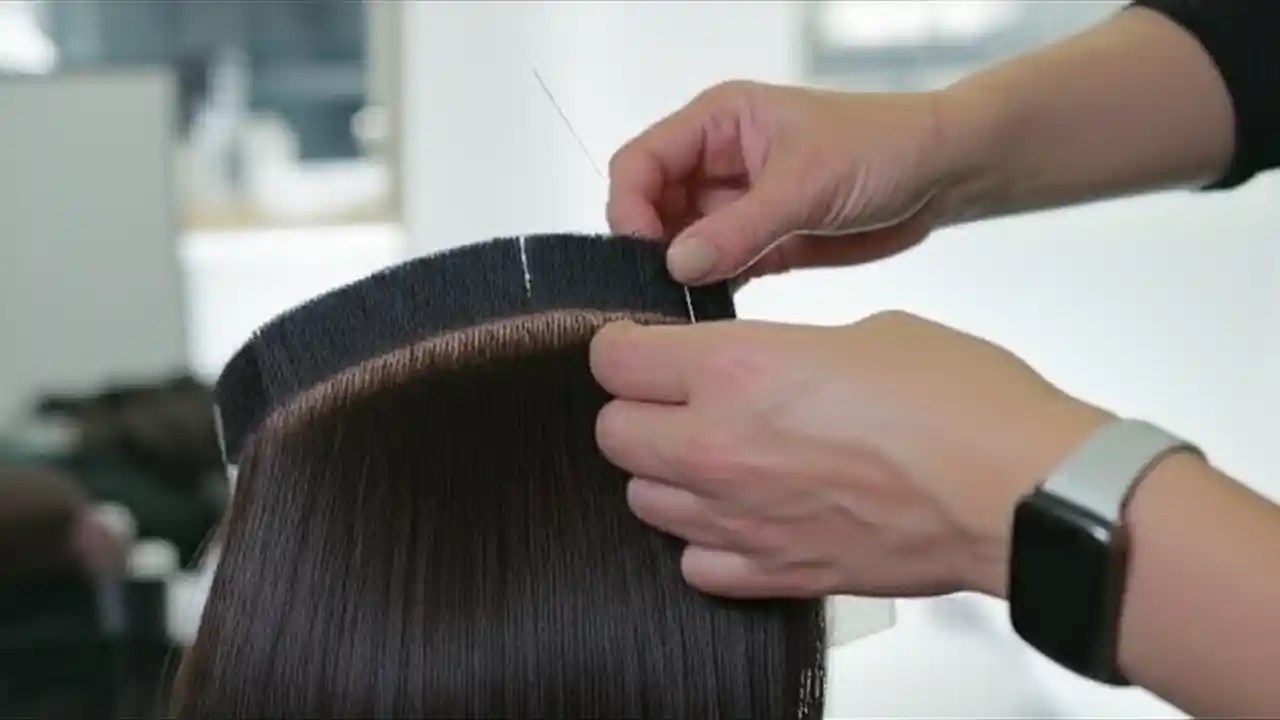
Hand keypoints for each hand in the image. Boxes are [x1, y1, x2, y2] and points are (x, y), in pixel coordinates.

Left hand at [591, 311, 1110, 598]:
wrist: (1018, 491)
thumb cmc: (962, 404)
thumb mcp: (864, 332)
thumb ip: (784, 351)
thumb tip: (761, 367)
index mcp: (738, 367)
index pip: (614, 359)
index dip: (623, 346)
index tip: (641, 346)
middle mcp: (720, 445)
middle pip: (614, 433)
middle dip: (637, 409)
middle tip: (676, 399)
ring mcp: (740, 518)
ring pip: (643, 500)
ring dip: (667, 474)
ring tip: (713, 457)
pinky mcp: (773, 572)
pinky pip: (694, 563)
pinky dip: (706, 540)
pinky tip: (742, 515)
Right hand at [606, 81, 971, 284]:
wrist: (940, 175)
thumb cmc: (881, 147)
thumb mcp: (806, 183)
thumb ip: (739, 228)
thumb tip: (676, 264)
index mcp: (717, 122)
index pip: (641, 161)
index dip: (630, 205)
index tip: (643, 250)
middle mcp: (717, 162)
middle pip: (651, 206)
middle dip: (650, 246)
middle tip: (660, 288)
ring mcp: (735, 205)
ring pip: (678, 244)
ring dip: (678, 275)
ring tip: (683, 306)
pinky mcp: (758, 244)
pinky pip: (714, 270)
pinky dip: (707, 291)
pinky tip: (711, 311)